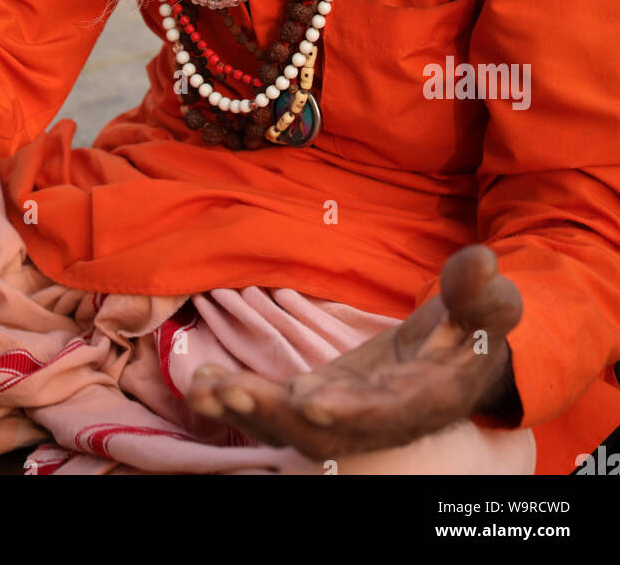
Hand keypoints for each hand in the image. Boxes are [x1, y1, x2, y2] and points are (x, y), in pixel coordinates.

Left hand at [187, 245, 521, 466]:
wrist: (460, 360)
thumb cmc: (474, 331)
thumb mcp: (487, 308)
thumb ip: (482, 291)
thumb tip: (484, 258)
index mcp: (422, 399)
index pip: (382, 412)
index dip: (348, 410)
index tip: (311, 399)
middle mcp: (376, 419)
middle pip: (323, 431)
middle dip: (276, 415)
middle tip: (234, 390)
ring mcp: (343, 416)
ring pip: (290, 428)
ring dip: (247, 411)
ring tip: (204, 389)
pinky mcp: (318, 402)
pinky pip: (275, 411)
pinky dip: (240, 402)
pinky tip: (202, 385)